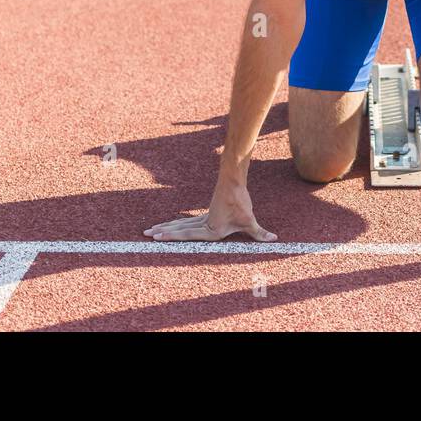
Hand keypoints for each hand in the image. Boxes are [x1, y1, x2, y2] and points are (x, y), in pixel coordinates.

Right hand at [144, 178, 276, 241]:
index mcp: (210, 230)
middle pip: (179, 229)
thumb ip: (259, 233)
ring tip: (150, 230)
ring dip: (166, 227)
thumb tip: (274, 240)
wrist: (233, 181)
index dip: (171, 236)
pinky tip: (170, 226)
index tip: (157, 236)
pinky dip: (176, 224)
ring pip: (180, 223)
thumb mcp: (250, 220)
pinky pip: (187, 221)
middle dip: (163, 232)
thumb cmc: (240, 202)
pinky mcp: (206, 213)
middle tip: (145, 235)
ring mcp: (203, 217)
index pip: (187, 235)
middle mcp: (203, 224)